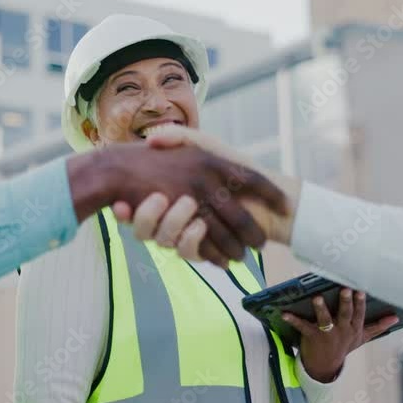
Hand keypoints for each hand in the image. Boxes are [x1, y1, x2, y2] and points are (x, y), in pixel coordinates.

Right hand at [69, 141, 287, 267]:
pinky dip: (213, 256)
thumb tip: (236, 165)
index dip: (271, 193)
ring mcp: (192, 205)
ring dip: (235, 248)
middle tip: (263, 243)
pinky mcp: (176, 226)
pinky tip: (223, 261)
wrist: (115, 168)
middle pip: (242, 215)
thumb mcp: (180, 140)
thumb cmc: (152, 153)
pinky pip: (201, 246)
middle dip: (255, 233)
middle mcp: (206, 182)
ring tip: (244, 254)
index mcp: (211, 160)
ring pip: (223, 236)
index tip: (287, 205)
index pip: (251, 178)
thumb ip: (199, 142)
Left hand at [282, 289, 399, 382]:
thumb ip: (378, 326)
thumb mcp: (362, 337)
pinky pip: (303, 326)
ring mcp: (328, 335)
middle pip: (345, 315)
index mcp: (354, 329)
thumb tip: (397, 317)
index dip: (360, 303)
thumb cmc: (344, 346)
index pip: (359, 314)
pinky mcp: (312, 337)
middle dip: (346, 303)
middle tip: (345, 289)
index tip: (360, 291)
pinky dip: (293, 319)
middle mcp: (343, 331)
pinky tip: (285, 312)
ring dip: (321, 309)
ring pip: (326, 320)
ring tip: (317, 298)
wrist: (325, 366)